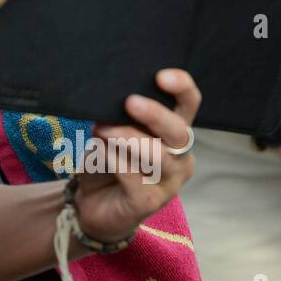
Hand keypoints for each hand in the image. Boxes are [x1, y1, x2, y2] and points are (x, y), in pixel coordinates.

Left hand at [71, 69, 199, 243]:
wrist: (91, 205)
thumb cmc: (108, 161)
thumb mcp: (112, 131)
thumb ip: (119, 115)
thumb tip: (113, 94)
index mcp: (174, 132)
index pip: (189, 104)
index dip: (182, 87)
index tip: (162, 76)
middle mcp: (179, 156)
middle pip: (179, 132)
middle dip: (155, 115)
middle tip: (129, 102)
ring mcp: (168, 182)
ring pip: (156, 155)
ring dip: (126, 138)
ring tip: (102, 130)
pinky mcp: (148, 202)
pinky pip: (132, 175)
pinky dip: (113, 159)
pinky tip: (99, 153)